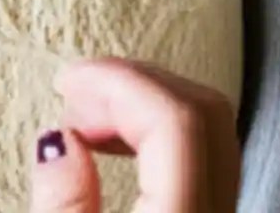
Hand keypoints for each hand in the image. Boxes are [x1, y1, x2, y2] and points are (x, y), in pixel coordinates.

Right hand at [30, 58, 241, 212]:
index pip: (176, 119)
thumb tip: (57, 142)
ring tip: (85, 118)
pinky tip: (113, 143)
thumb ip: (65, 207)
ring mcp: (222, 212)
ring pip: (209, 130)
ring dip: (144, 105)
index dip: (121, 81)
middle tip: (75, 92)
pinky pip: (202, 156)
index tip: (72, 79)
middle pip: (203, 112)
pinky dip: (156, 133)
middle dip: (134, 84)